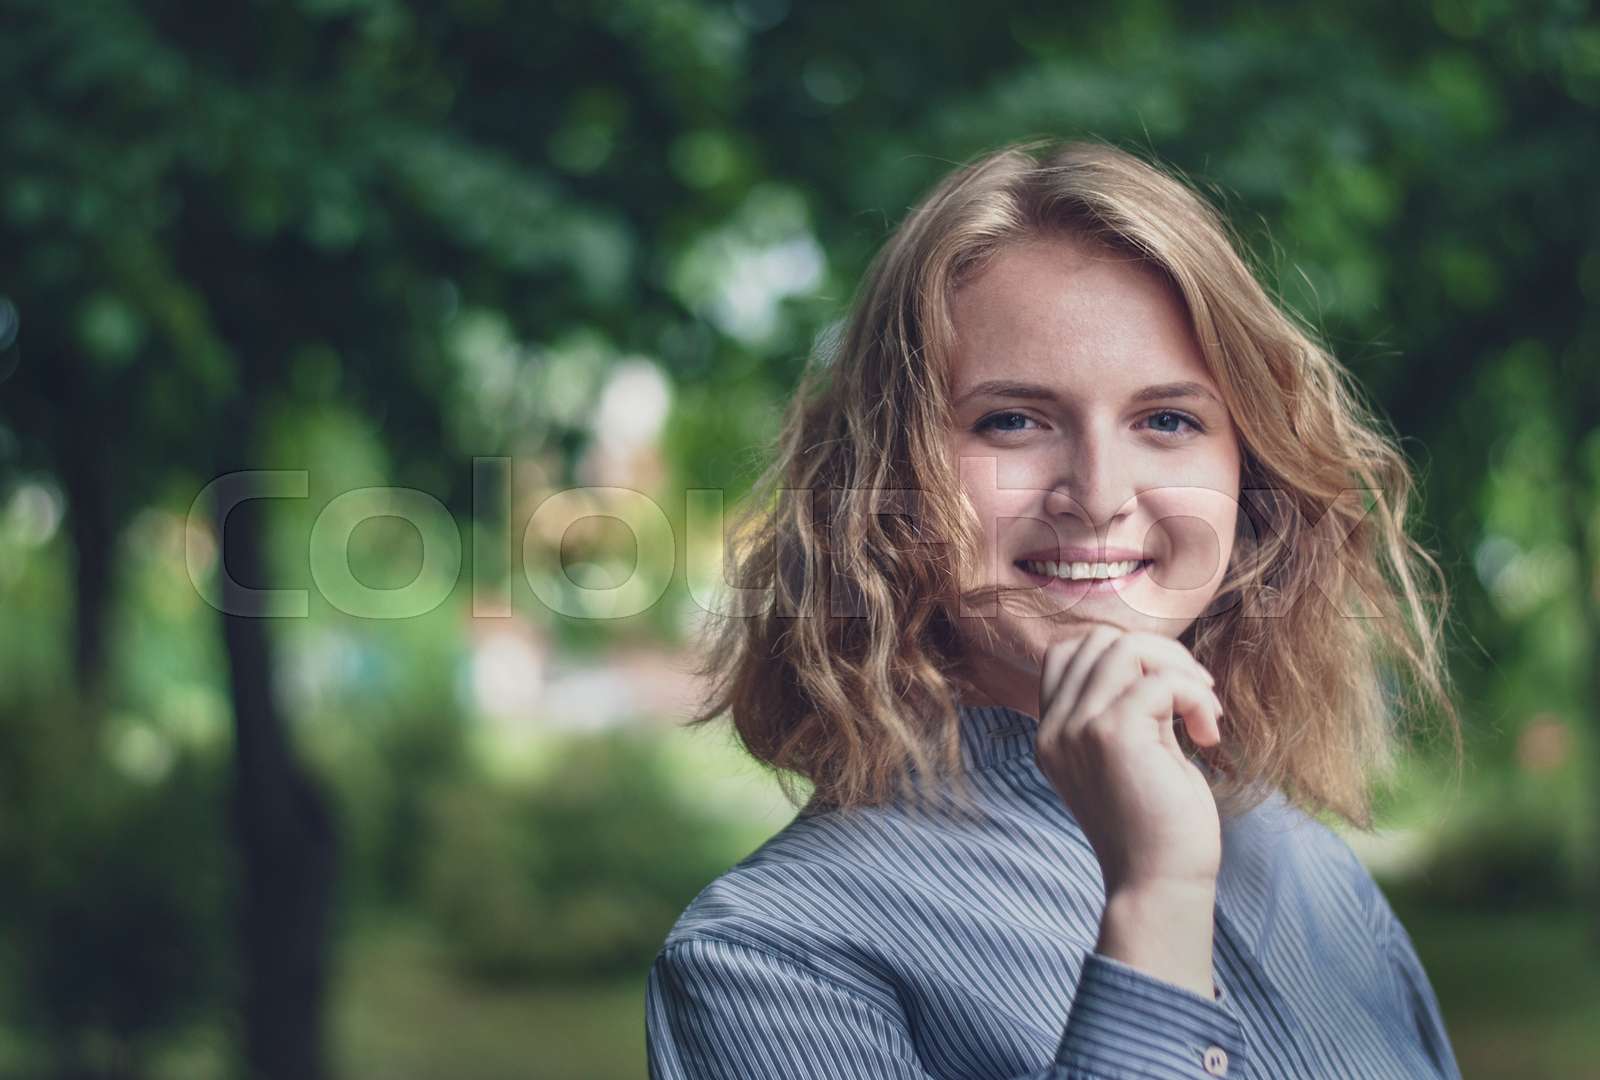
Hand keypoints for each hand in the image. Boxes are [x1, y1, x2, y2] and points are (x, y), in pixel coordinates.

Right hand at [1032, 626, 1224, 896]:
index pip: (1068, 653)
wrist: (1160, 885)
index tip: (1166, 690)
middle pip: (1099, 640)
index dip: (1124, 653)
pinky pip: (1161, 681)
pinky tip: (1208, 734)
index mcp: (1052, 734)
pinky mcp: (1112, 734)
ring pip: (1126, 648)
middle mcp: (1055, 728)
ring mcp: (1077, 728)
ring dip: (1179, 670)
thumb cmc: (1158, 826)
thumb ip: (1123, 707)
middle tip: (1195, 696)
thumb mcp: (1129, 755)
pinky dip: (1195, 697)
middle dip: (1158, 654)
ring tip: (1203, 712)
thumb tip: (1153, 655)